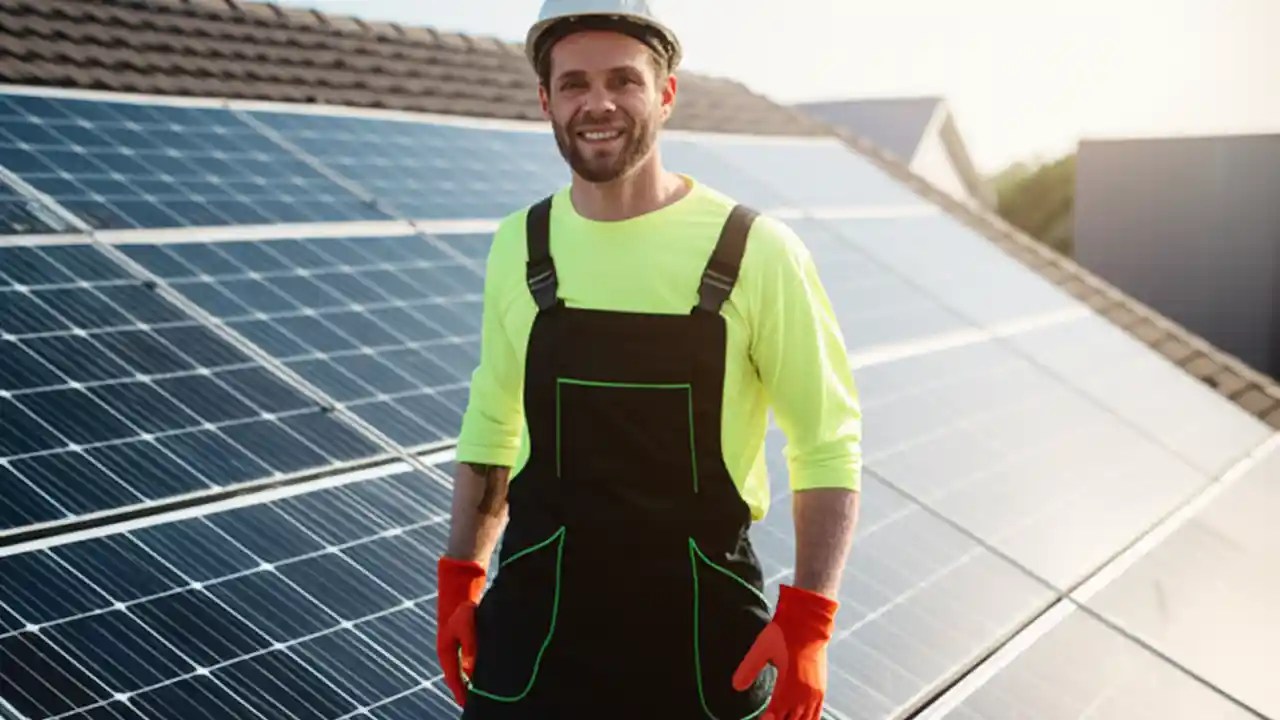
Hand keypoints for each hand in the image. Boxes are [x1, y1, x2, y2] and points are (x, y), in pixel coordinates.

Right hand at [436, 556, 486, 705]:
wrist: (461, 584)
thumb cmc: (462, 604)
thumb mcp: (466, 626)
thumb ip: (471, 647)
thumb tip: (472, 670)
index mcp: (445, 650)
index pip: (453, 678)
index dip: (461, 693)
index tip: (468, 706)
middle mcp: (450, 649)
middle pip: (459, 676)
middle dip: (468, 689)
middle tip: (479, 702)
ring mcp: (457, 643)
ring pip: (465, 667)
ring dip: (473, 678)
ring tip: (485, 691)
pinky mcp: (466, 636)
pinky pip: (471, 658)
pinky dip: (477, 666)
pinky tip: (489, 669)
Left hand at [732, 584, 838, 719]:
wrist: (808, 622)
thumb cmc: (783, 634)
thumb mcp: (761, 649)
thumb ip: (748, 669)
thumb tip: (735, 686)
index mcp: (789, 687)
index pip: (775, 716)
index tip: (760, 719)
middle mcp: (804, 695)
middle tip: (766, 718)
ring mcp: (815, 694)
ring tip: (780, 718)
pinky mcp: (821, 690)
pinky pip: (816, 715)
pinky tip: (797, 719)